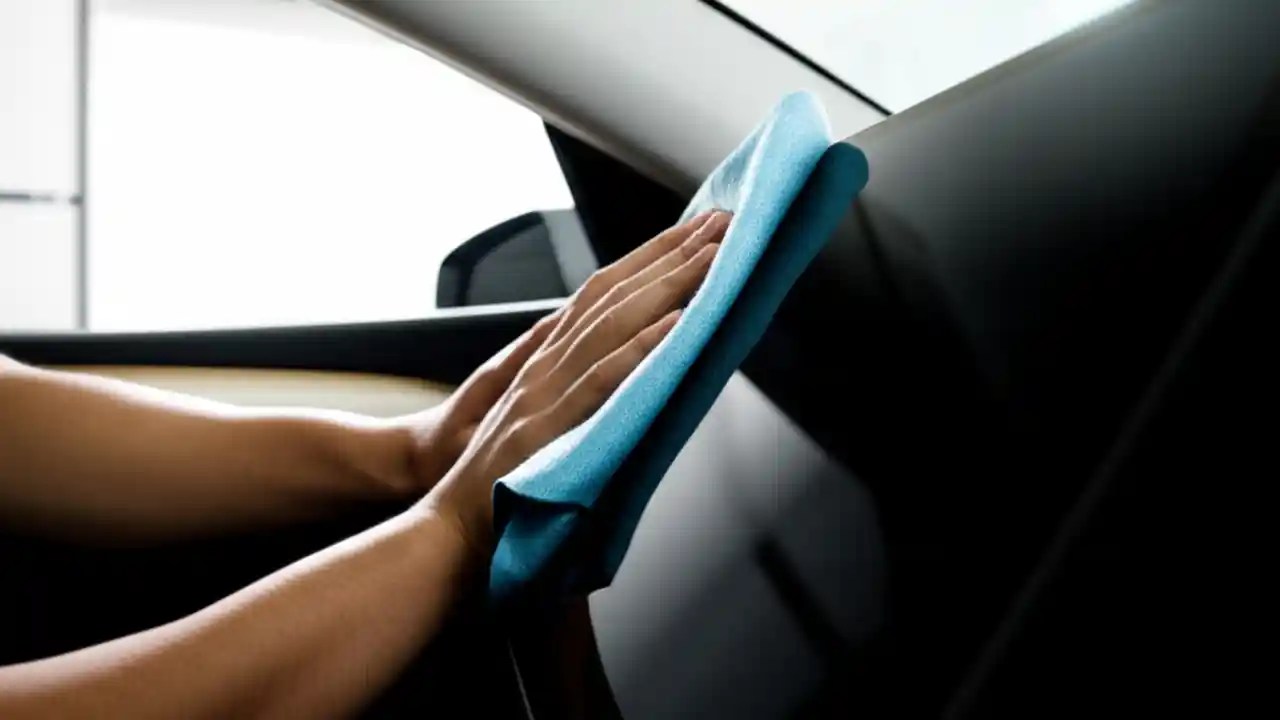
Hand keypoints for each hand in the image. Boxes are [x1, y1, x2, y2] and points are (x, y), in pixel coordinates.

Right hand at [424, 209, 730, 552]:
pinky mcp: (547, 428)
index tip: (691, 230)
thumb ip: (560, 385)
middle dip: (669, 255)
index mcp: (543, 362)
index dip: (648, 257)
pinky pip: (602, 381)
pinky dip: (639, 348)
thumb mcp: (528, 418)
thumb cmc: (491, 481)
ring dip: (667, 285)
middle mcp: (544, 366)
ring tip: (711, 255)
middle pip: (614, 295)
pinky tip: (676, 323)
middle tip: (719, 222)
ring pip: (614, 324)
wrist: (446, 525)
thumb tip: (603, 358)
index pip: (603, 294)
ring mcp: (544, 392)